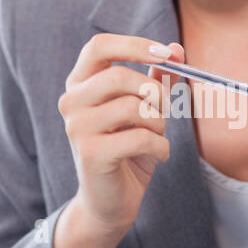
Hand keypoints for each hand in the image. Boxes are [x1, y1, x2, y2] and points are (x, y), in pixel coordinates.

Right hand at [57, 34, 185, 239]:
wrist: (111, 203)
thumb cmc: (129, 151)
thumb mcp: (146, 111)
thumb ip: (158, 79)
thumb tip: (176, 49)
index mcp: (80, 84)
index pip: (98, 46)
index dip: (134, 45)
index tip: (167, 53)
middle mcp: (71, 102)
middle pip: (120, 76)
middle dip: (154, 93)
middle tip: (164, 113)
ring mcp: (77, 128)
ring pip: (133, 107)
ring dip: (159, 123)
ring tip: (157, 138)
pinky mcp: (90, 154)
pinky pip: (141, 137)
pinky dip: (161, 147)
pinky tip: (159, 156)